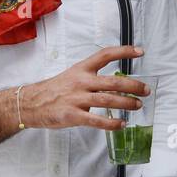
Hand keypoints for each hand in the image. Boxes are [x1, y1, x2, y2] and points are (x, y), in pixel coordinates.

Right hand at [21, 46, 147, 129]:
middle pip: (114, 81)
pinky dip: (112, 124)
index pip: (106, 55)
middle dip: (134, 86)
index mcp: (82, 69)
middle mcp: (81, 81)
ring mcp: (77, 99)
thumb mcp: (72, 75)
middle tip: (146, 90)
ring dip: (127, 103)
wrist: (31, 103)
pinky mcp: (73, 116)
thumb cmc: (54, 90)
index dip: (124, 51)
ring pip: (108, 100)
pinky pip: (97, 121)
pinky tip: (121, 124)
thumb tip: (116, 82)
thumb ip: (92, 77)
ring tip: (138, 105)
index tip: (140, 51)